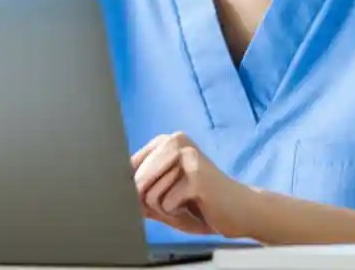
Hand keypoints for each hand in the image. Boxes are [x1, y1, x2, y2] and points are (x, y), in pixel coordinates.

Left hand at [131, 131, 251, 238]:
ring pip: (150, 195)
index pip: (128, 168)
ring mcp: (187, 156)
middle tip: (176, 200)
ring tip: (187, 202)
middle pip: (136, 182)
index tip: (151, 194)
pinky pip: (167, 204)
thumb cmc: (199, 203)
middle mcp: (175, 141)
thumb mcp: (163, 196)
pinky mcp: (197, 175)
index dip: (135, 191)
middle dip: (151, 202)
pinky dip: (178, 213)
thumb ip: (139, 193)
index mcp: (165, 141)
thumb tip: (115, 194)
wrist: (239, 210)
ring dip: (167, 208)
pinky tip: (196, 205)